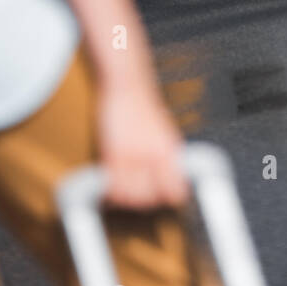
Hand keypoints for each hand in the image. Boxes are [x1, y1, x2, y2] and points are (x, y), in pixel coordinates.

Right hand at [96, 82, 188, 208]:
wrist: (127, 84)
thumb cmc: (143, 106)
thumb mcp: (164, 131)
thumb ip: (167, 155)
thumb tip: (173, 177)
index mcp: (170, 152)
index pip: (176, 192)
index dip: (168, 199)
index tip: (161, 198)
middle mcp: (154, 157)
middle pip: (151, 199)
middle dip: (143, 201)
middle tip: (136, 194)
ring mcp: (134, 156)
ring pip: (131, 197)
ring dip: (125, 198)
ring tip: (122, 191)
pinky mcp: (113, 153)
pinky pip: (113, 185)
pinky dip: (110, 192)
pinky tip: (110, 186)